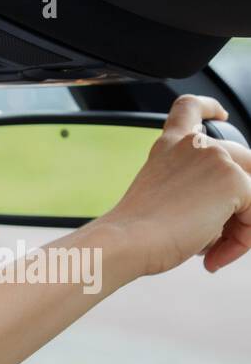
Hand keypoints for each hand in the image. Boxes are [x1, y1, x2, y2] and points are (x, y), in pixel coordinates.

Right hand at [96, 94, 250, 278]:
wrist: (124, 242)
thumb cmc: (133, 233)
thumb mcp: (162, 201)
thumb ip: (191, 192)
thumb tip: (226, 213)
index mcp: (168, 147)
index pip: (190, 111)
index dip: (209, 109)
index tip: (218, 115)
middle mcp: (194, 146)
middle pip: (241, 164)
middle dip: (237, 206)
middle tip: (214, 238)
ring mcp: (216, 159)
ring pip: (250, 193)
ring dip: (237, 228)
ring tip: (211, 251)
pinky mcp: (234, 181)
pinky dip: (242, 239)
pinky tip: (215, 254)